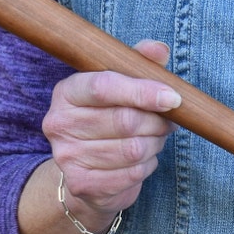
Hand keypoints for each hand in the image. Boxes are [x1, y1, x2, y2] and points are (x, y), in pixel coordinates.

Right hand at [42, 40, 180, 222]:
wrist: (87, 174)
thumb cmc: (109, 121)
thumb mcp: (120, 89)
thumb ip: (137, 65)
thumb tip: (159, 49)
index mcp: (67, 92)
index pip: (104, 87)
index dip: (143, 91)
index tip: (173, 98)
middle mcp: (59, 123)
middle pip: (125, 120)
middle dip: (157, 122)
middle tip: (168, 122)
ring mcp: (66, 156)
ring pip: (133, 149)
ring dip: (154, 145)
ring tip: (154, 140)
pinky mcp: (82, 184)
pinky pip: (132, 174)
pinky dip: (147, 166)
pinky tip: (143, 160)